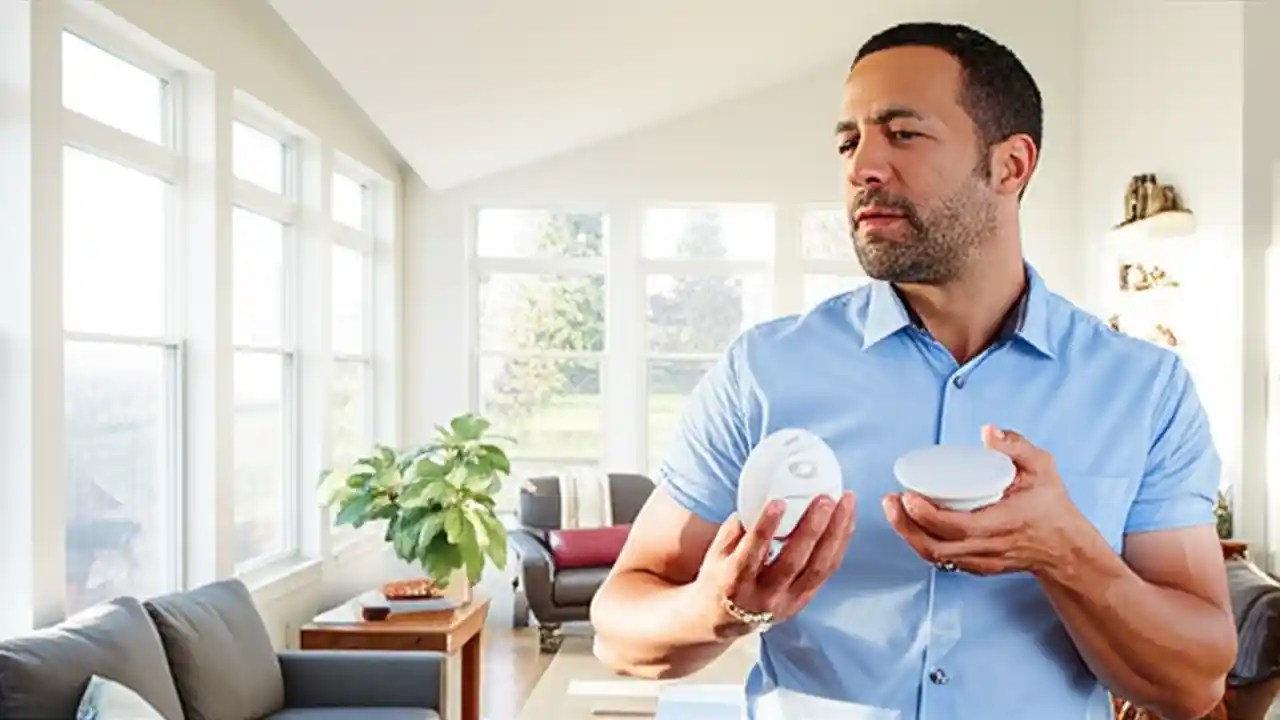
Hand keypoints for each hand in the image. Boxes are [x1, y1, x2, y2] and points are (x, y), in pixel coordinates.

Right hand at [697, 491, 855, 627]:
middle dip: (812, 527)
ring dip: (837, 532)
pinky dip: (840, 543)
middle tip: (825, 498)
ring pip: (819, 567)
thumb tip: (760, 497)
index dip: (766, 527)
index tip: (778, 502)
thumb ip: (737, 528)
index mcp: (734, 582)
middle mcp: (763, 595)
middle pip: (793, 561)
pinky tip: (846, 520)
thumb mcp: (716, 554)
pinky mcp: (804, 601)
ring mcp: (787, 601)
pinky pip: (827, 571)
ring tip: (846, 502)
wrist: (723, 619)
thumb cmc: (719, 578)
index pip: (751, 553)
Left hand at [882, 425, 1090, 576]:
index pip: (958, 527)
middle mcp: (988, 549)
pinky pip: (941, 560)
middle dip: (906, 525)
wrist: (1065, 548)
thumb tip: (988, 431)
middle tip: (891, 499)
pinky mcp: (975, 567)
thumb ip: (1017, 446)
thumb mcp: (1042, 468)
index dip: (927, 515)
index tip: (908, 495)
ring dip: (908, 534)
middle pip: (935, 546)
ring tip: (894, 509)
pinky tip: (909, 524)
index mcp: (1003, 525)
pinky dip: (921, 543)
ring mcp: (980, 562)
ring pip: (934, 556)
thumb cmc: (1051, 505)